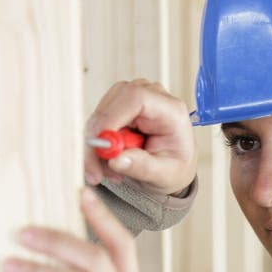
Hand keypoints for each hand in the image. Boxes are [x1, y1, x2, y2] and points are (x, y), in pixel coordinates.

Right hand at [84, 79, 197, 195]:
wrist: (175, 167)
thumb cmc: (175, 167)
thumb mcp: (165, 175)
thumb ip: (143, 167)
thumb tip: (116, 160)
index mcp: (171, 110)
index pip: (135, 98)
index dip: (113, 118)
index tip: (102, 146)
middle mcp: (151, 96)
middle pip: (112, 105)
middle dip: (98, 140)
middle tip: (96, 172)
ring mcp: (133, 98)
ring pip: (100, 115)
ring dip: (97, 147)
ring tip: (111, 172)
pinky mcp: (120, 106)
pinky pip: (98, 122)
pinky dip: (98, 145)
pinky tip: (111, 161)